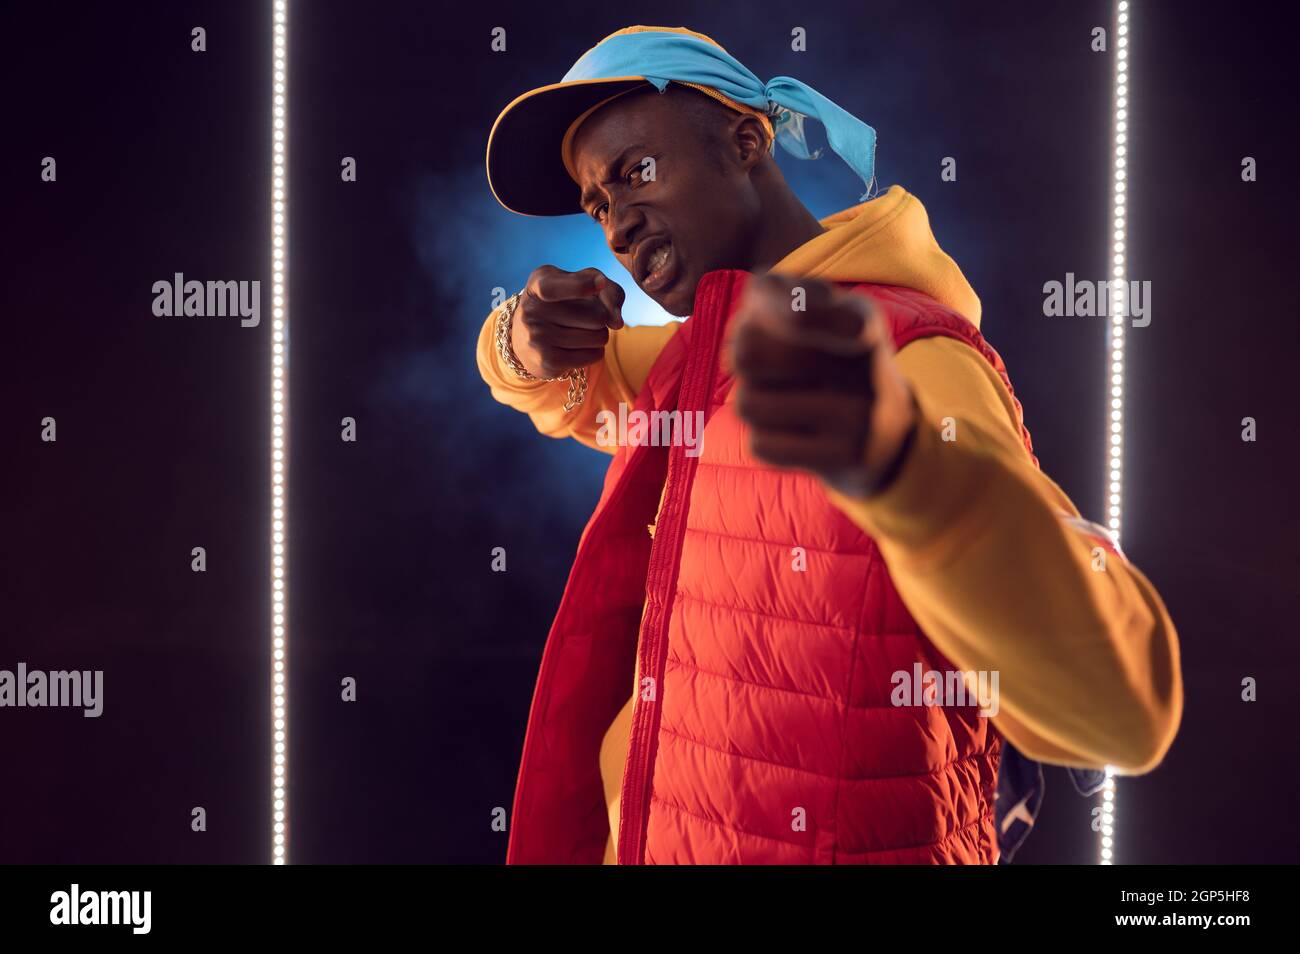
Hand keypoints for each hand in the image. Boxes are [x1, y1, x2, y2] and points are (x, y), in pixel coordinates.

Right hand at [512, 265, 625, 378]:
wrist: (528, 335)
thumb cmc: (565, 301)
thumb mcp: (583, 283)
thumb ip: (608, 290)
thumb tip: (617, 322)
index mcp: (538, 283)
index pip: (554, 287)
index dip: (579, 285)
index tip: (600, 283)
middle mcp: (532, 310)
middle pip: (598, 316)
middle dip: (602, 317)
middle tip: (585, 317)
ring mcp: (537, 337)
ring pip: (599, 337)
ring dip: (599, 335)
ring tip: (580, 331)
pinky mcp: (548, 362)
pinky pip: (594, 355)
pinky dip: (595, 351)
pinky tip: (579, 346)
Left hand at [730, 274, 917, 497]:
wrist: (885, 433)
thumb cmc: (831, 360)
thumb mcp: (817, 312)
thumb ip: (771, 297)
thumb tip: (743, 343)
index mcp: (859, 319)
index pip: (798, 308)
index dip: (772, 306)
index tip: (769, 302)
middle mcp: (865, 364)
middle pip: (748, 354)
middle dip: (741, 360)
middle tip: (765, 366)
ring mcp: (859, 414)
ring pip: (748, 404)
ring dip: (751, 401)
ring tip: (783, 401)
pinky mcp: (845, 456)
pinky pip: (762, 445)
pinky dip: (766, 439)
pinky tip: (797, 434)